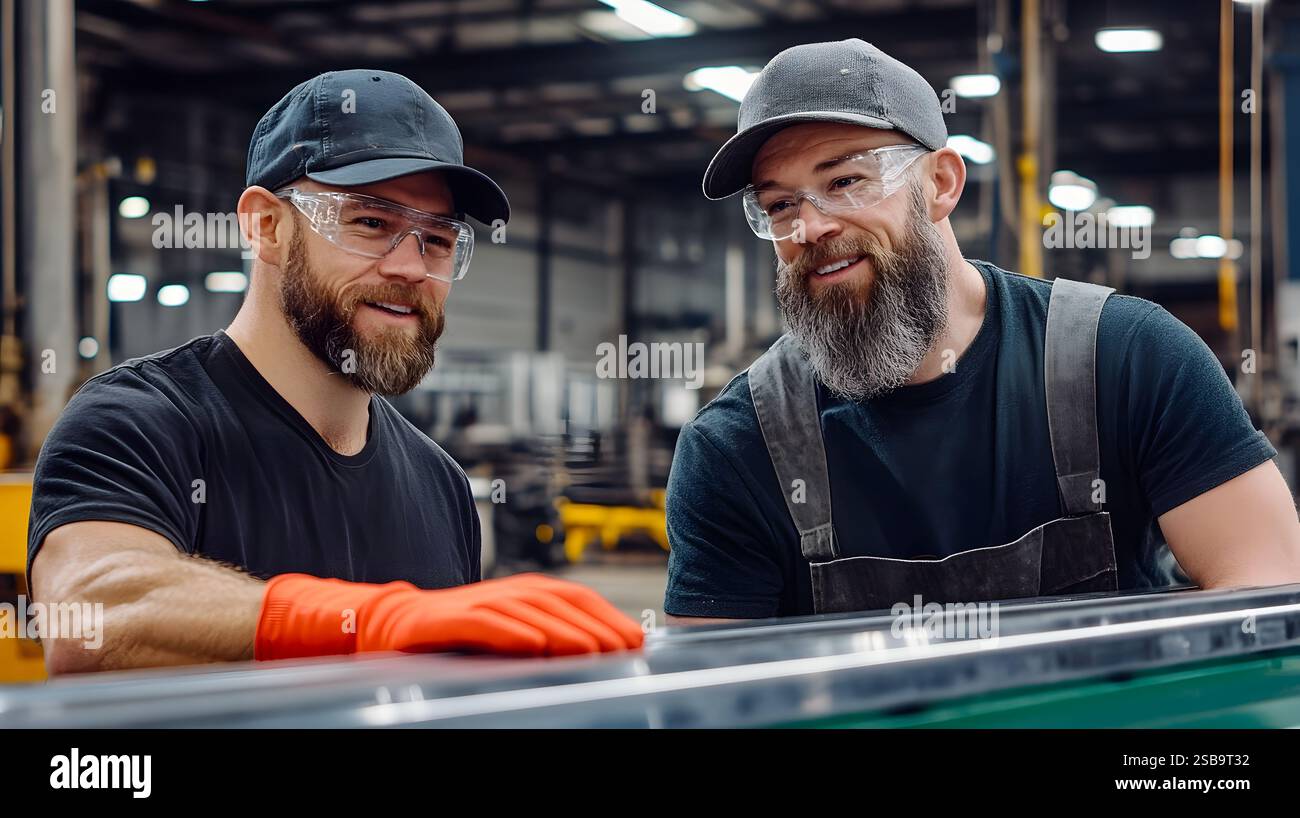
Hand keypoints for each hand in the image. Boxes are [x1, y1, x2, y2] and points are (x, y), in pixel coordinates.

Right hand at [256, 572, 644, 659]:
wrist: (378, 627)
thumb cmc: (445, 638)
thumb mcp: (498, 636)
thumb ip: (536, 638)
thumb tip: (592, 651)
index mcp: (515, 593)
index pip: (569, 597)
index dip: (604, 615)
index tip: (635, 639)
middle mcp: (497, 592)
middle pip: (555, 601)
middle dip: (595, 623)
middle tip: (627, 647)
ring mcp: (469, 603)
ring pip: (525, 610)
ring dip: (563, 628)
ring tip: (594, 649)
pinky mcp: (442, 620)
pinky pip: (481, 624)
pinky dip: (511, 632)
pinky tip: (537, 645)